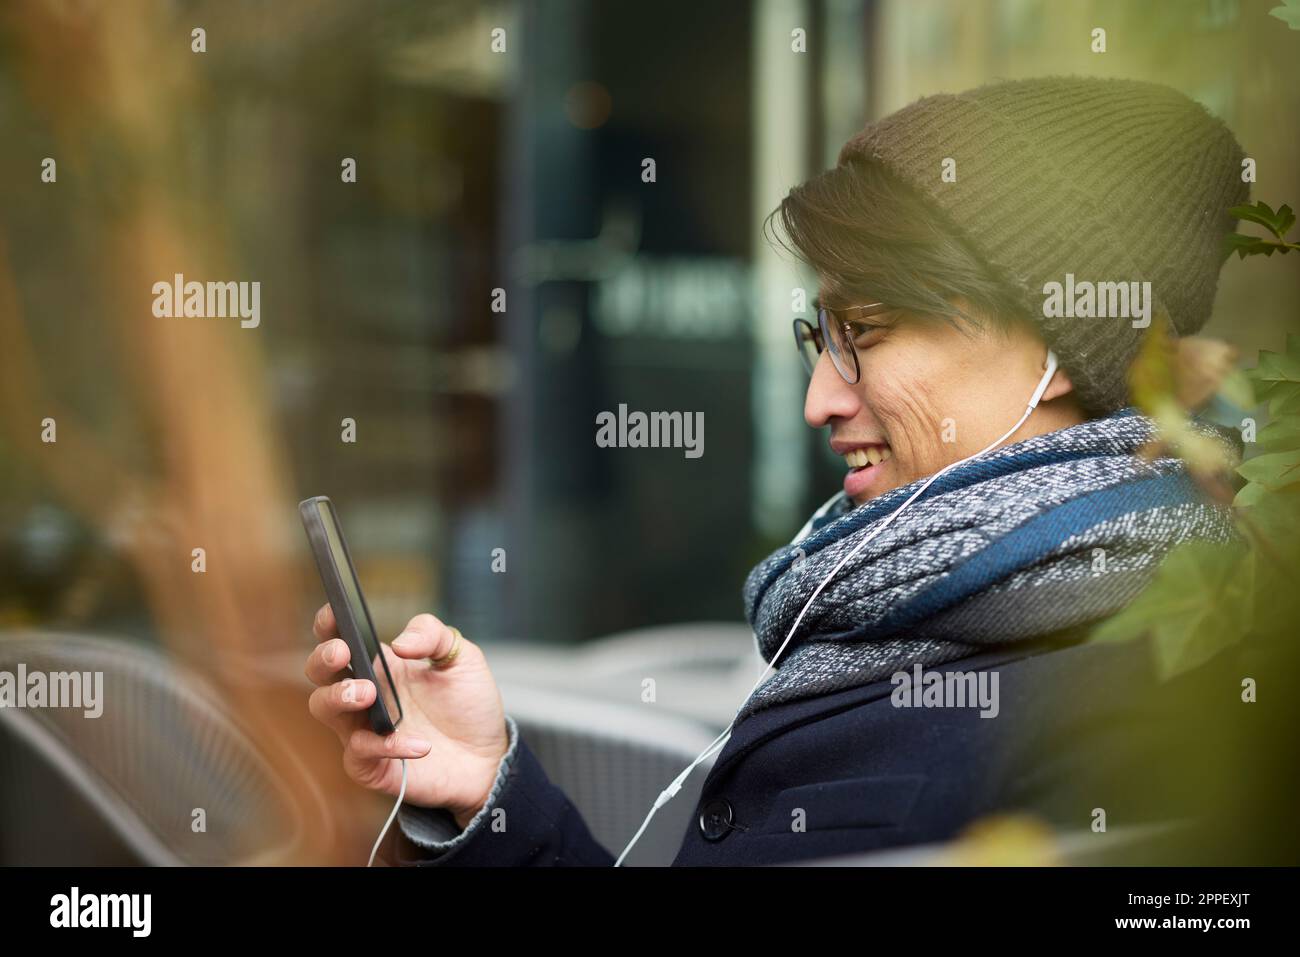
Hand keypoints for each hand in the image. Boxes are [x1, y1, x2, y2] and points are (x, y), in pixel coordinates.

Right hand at [305, 605, 509, 828]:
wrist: (487, 755)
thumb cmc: (468, 704)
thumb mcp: (461, 658)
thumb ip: (433, 636)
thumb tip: (399, 644)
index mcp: (379, 664)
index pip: (339, 637)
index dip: (327, 622)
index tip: (334, 611)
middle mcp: (364, 694)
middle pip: (319, 672)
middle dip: (323, 659)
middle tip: (343, 653)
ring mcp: (363, 729)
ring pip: (323, 709)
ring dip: (338, 697)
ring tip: (368, 692)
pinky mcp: (371, 765)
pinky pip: (360, 754)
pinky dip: (385, 745)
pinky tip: (420, 744)